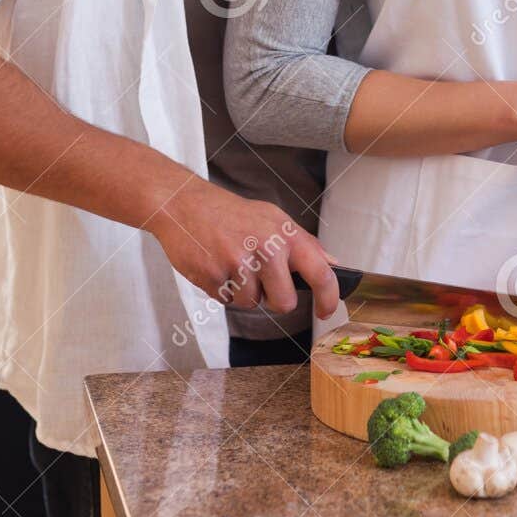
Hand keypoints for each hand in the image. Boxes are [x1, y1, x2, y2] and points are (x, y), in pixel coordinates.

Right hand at [145, 175, 339, 320]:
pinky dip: (221, 289)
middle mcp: (266, 247)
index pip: (320, 272)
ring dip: (242, 291)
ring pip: (252, 303)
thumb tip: (332, 264)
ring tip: (230, 262)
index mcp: (285, 234)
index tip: (326, 311)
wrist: (184, 204)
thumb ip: (303, 243)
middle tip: (257, 276)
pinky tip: (215, 265)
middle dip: (272, 298)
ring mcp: (238, 262)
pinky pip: (226, 301)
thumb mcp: (273, 218)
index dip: (328, 298)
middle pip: (284, 302)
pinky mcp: (213, 275)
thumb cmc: (229, 214)